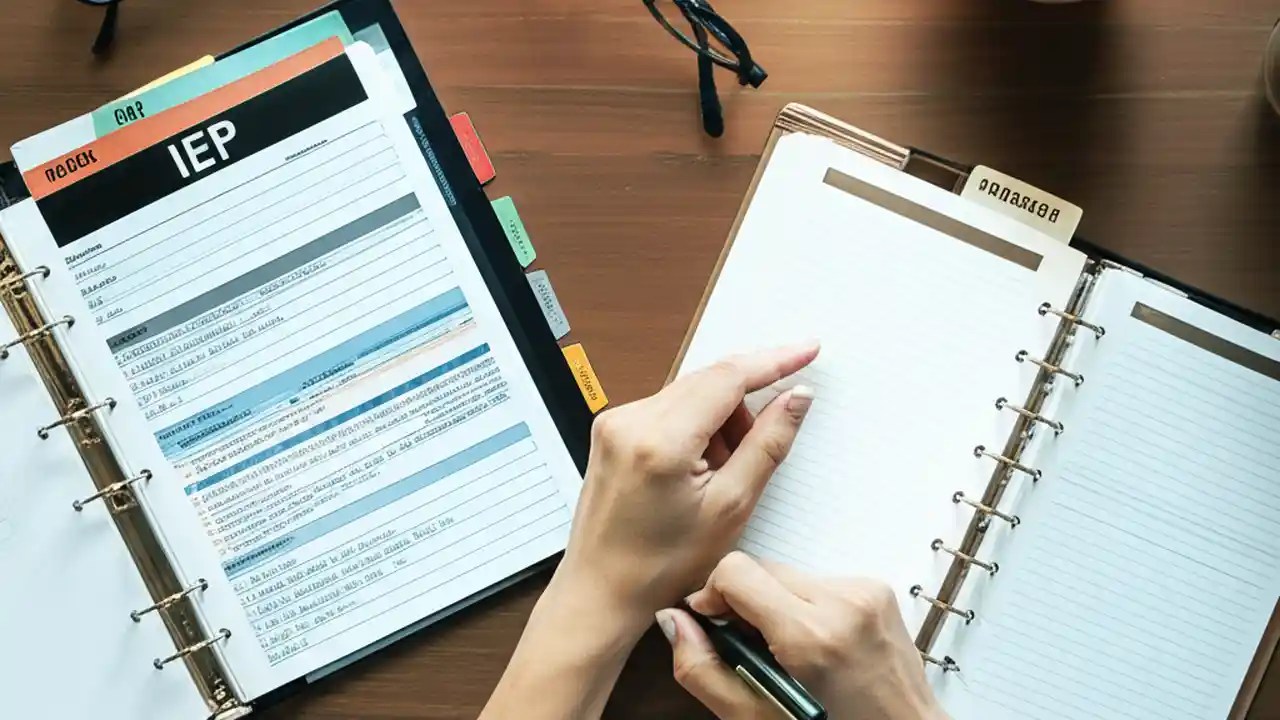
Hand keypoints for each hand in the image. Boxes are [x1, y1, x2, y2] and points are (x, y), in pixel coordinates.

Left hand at [556, 342, 818, 627]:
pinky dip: (694, 430)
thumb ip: (767, 445)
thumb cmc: (661, 566)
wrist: (601, 592)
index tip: (807, 351)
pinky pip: (668, 409)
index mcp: (660, 440)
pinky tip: (698, 472)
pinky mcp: (611, 429)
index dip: (773, 361)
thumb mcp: (730, 508)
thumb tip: (796, 397)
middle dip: (744, 407)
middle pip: (708, 381)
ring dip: (719, 422)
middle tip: (758, 448)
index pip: (727, 377)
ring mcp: (614, 422)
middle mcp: (630, 419)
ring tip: (721, 475)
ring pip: (690, 394)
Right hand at [658, 552, 946, 719]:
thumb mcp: (755, 718)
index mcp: (812, 635)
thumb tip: (673, 620)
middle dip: (744, 604)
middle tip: (750, 650)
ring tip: (787, 654)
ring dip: (774, 606)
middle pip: (760, 568)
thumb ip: (702, 669)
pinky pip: (817, 582)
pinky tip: (815, 646)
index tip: (713, 625)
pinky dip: (804, 607)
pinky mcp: (877, 588)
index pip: (737, 570)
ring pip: (787, 574)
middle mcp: (844, 601)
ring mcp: (865, 591)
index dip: (712, 595)